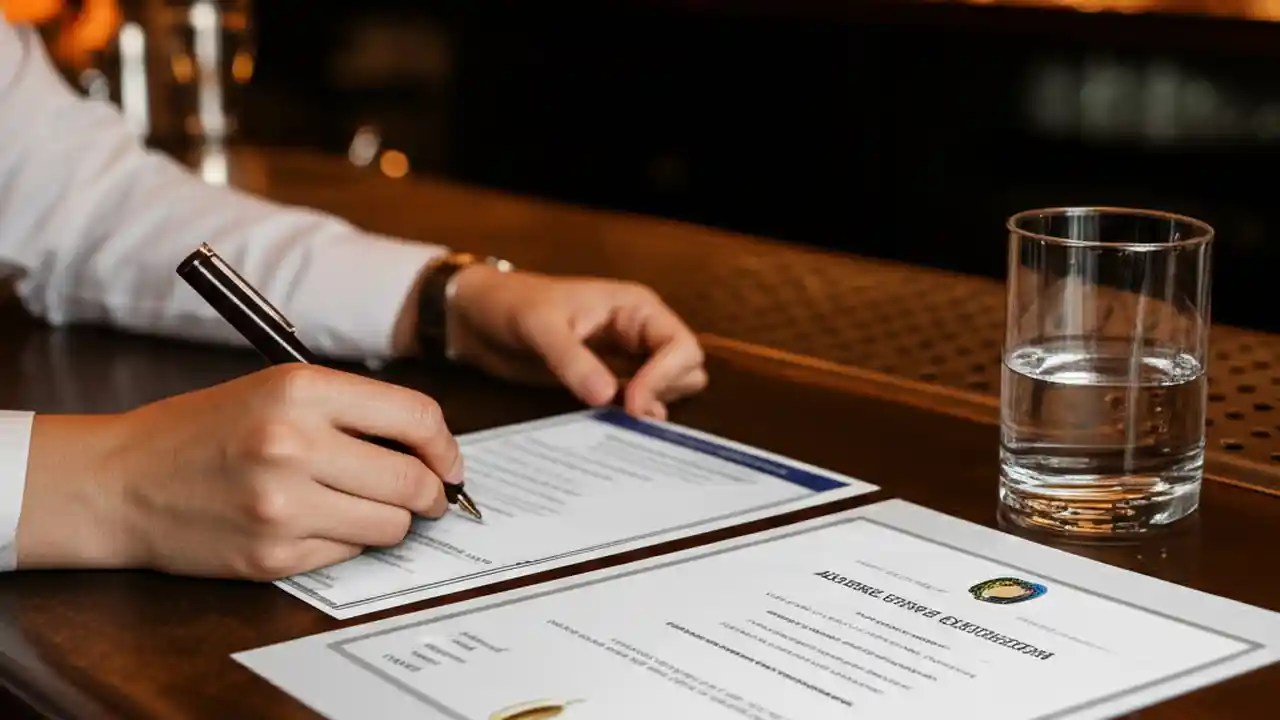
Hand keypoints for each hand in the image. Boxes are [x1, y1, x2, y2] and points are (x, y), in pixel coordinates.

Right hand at [16, 365, 462, 578]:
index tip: (451, 463)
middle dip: (432, 493)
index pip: (415, 417)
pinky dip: (347, 542)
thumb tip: (430, 449)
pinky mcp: (273, 555)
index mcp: (301, 391)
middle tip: (429, 495)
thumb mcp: (278, 389)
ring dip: (392, 520)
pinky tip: (316, 523)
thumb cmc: (203, 431)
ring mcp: (283, 506)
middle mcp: (294, 445)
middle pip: (412, 481)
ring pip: (390, 525)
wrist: (122, 482)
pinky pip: (348, 553)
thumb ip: (355, 411)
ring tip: (364, 506)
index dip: (446, 445)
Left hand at [442, 267, 707, 419]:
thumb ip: (573, 361)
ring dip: (652, 405)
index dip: (665, 377)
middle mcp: (639, 331)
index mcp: (635, 308)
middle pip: (687, 369)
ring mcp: (626, 356)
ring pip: (670, 387)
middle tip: (626, 411)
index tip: (631, 403)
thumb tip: (608, 397)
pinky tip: (611, 421)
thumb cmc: (510, 305)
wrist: (478, 316)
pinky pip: (639, 399)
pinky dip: (634, 414)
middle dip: (664, 392)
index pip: (682, 346)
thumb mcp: (540, 328)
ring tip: (620, 416)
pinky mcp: (607, 378)